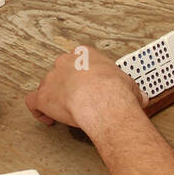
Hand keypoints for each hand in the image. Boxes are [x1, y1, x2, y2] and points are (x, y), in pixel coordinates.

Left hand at [25, 48, 143, 129]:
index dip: (82, 75)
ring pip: (47, 87)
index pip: (79, 60)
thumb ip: (131, 89)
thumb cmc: (117, 91)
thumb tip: (140, 98)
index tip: (87, 86)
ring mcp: (51, 78)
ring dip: (54, 100)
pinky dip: (39, 112)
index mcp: (85, 55)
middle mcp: (65, 62)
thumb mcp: (131, 85)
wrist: (103, 100)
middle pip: (61, 72)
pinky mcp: (42, 96)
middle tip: (75, 100)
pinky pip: (33, 103)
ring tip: (63, 113)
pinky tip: (47, 120)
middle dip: (67, 86)